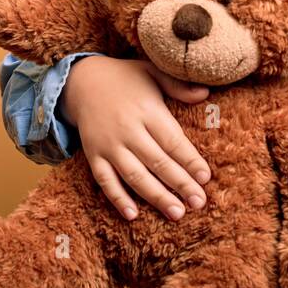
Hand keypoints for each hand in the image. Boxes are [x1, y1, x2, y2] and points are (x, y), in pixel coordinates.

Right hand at [59, 54, 211, 221]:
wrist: (82, 81)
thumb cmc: (126, 79)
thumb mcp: (152, 72)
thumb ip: (178, 85)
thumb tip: (206, 93)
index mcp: (147, 110)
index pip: (173, 140)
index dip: (190, 160)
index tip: (206, 178)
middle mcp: (128, 129)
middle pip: (157, 162)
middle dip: (180, 184)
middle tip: (199, 203)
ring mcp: (108, 145)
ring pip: (134, 176)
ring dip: (156, 196)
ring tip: (177, 213)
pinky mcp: (93, 155)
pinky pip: (105, 180)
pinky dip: (117, 198)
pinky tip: (133, 215)